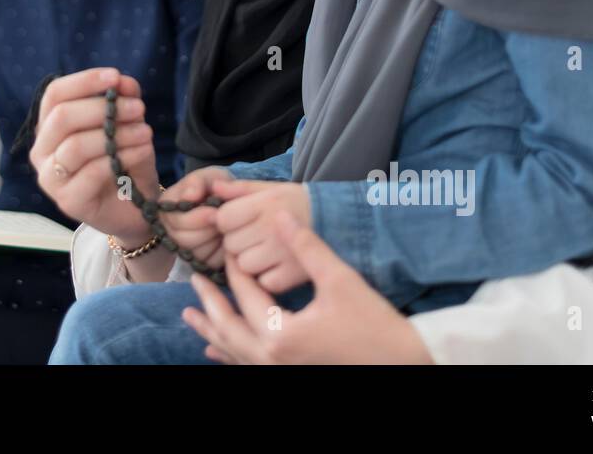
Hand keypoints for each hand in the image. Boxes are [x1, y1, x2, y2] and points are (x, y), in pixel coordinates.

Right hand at [31, 67, 157, 244]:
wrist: (136, 206)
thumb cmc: (125, 161)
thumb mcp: (128, 124)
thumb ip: (123, 100)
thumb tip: (123, 82)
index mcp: (50, 127)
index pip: (55, 95)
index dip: (83, 81)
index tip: (115, 77)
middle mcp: (43, 152)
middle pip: (62, 117)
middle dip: (103, 108)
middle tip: (138, 108)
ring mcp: (52, 179)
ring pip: (76, 145)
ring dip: (116, 134)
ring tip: (146, 132)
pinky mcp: (68, 201)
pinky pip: (91, 172)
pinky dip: (122, 157)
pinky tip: (144, 151)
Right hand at [152, 167, 235, 268]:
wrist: (219, 202)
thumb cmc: (212, 187)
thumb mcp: (207, 177)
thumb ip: (198, 182)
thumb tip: (191, 195)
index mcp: (166, 208)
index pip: (178, 221)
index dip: (198, 217)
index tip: (215, 211)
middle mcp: (168, 231)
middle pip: (186, 241)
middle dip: (210, 230)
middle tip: (226, 220)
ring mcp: (182, 249)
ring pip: (199, 254)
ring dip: (217, 241)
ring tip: (229, 227)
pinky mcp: (198, 262)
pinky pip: (210, 263)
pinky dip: (223, 253)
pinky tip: (228, 239)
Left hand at [182, 211, 433, 364]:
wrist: (402, 365)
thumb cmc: (374, 325)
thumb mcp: (340, 280)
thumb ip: (306, 247)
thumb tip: (281, 214)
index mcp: (279, 334)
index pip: (245, 294)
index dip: (234, 269)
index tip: (227, 248)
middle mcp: (271, 359)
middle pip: (228, 326)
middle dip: (209, 302)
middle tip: (193, 280)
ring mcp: (278, 373)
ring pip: (233, 351)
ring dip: (212, 330)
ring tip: (190, 316)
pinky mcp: (288, 378)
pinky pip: (247, 367)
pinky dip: (230, 355)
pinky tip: (217, 350)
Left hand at [212, 179, 311, 292]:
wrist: (341, 221)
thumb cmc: (299, 203)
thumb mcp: (273, 188)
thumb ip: (241, 188)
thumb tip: (214, 187)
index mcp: (265, 204)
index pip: (223, 218)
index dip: (227, 221)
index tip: (240, 221)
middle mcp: (272, 228)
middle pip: (230, 244)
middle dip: (238, 242)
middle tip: (255, 237)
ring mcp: (283, 253)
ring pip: (244, 266)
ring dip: (250, 262)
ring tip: (266, 252)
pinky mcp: (293, 274)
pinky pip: (264, 282)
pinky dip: (268, 278)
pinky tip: (278, 266)